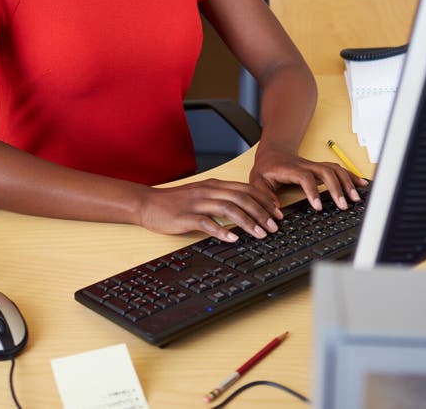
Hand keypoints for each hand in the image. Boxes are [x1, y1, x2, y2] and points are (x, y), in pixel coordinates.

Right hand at [137, 178, 282, 241]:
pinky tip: (232, 239)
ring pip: (228, 208)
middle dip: (261, 211)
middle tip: (274, 226)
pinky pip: (206, 223)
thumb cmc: (176, 202)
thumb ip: (221, 199)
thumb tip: (245, 209)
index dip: (264, 199)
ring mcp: (197, 203)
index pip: (245, 188)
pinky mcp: (186, 216)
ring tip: (260, 234)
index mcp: (213, 185)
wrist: (148, 203)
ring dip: (247, 221)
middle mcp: (208, 191)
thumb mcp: (201, 195)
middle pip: (241, 197)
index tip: (277, 212)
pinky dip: (222, 230)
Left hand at [250, 144, 366, 211]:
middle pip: (325, 171)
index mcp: (290, 169)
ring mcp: (314, 166)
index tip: (318, 207)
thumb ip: (263, 196)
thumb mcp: (257, 180)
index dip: (313, 191)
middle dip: (336, 188)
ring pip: (334, 169)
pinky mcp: (321, 168)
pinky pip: (338, 169)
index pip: (305, 177)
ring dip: (347, 182)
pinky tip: (361, 184)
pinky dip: (351, 176)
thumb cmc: (266, 168)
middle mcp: (305, 165)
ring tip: (356, 198)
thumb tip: (275, 212)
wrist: (273, 152)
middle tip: (343, 205)